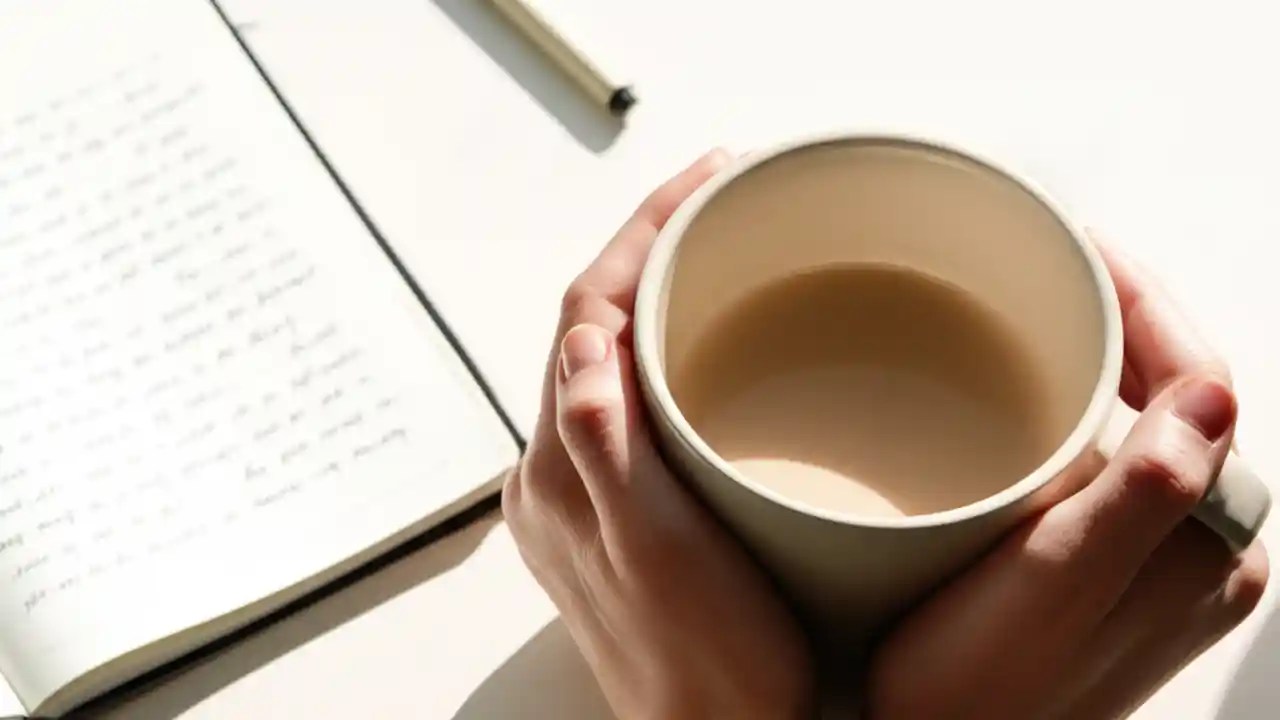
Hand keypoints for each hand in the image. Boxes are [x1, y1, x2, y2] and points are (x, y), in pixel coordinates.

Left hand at [503, 150, 814, 719]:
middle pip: (587, 325)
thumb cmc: (713, 665)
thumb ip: (607, 449)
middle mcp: (557, 472)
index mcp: (563, 469)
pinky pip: (622, 401)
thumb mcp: (661, 556)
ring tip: (714, 249)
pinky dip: (657, 350)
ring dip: (650, 296)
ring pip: (604, 360)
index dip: (639, 237)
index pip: (585, 315)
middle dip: (646, 251)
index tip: (702, 183)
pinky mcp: (609, 512)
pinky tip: (700, 345)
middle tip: (717, 199)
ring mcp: (580, 492)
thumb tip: (580, 341)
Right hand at [867, 239, 1269, 718]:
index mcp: (1200, 544)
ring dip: (1101, 361)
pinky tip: (1024, 405)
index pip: (1200, 382)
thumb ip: (1140, 502)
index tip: (1080, 246)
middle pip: (1178, 393)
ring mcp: (1152, 561)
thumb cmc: (974, 693)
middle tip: (1048, 264)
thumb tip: (1215, 397)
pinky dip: (1078, 412)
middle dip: (1122, 316)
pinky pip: (1111, 460)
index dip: (1147, 302)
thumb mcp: (1050, 593)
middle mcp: (1196, 550)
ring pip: (1145, 424)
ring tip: (1035, 310)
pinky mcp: (1108, 569)